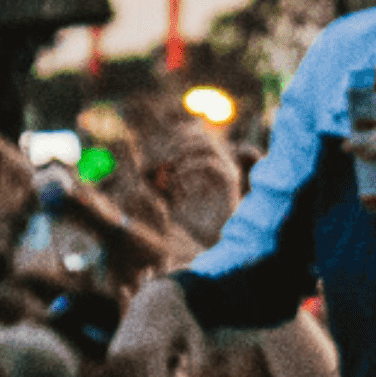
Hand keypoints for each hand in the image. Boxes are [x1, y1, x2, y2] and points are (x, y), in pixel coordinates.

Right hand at [108, 277, 202, 376]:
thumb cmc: (179, 319)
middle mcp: (132, 351)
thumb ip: (199, 359)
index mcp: (153, 348)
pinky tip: (147, 354)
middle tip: (173, 361)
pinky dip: (138, 374)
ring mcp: (120, 353)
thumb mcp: (195, 335)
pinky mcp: (112, 355)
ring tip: (160, 354)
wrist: (152, 299)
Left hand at [143, 124, 239, 247]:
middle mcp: (220, 160)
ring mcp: (226, 168)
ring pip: (204, 145)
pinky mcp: (229, 180)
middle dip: (175, 143)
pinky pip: (209, 163)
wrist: (209, 241)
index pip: (192, 135)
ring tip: (165, 166)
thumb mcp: (170, 195)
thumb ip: (162, 179)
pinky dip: (190, 165)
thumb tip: (146, 166)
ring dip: (182, 151)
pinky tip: (176, 176)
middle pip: (198, 135)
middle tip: (157, 158)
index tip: (154, 152)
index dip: (172, 140)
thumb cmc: (190, 219)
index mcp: (208, 160)